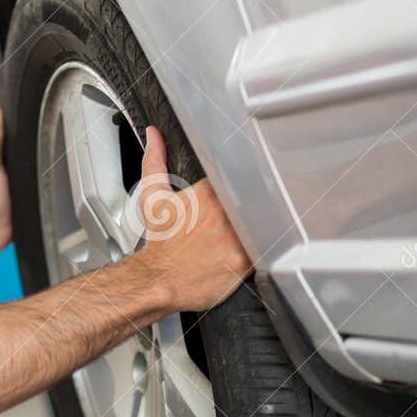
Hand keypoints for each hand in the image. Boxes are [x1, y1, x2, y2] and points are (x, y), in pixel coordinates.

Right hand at [130, 126, 250, 311]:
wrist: (156, 280)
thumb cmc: (160, 243)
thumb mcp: (153, 197)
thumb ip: (155, 162)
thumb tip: (154, 136)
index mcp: (208, 192)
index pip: (238, 176)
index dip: (244, 182)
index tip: (244, 187)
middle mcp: (223, 212)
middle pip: (255, 198)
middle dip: (254, 203)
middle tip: (243, 215)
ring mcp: (234, 237)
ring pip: (262, 223)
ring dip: (262, 225)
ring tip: (255, 231)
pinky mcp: (242, 261)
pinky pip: (263, 250)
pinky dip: (263, 249)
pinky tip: (255, 250)